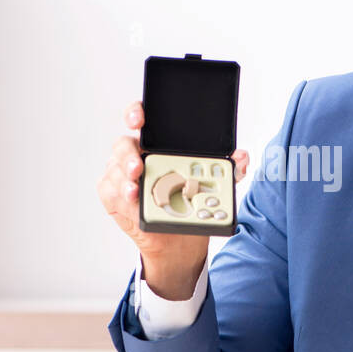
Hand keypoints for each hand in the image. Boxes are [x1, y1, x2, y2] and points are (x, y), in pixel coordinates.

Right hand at [97, 100, 249, 299]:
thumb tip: (242, 157)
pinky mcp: (114, 195)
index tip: (140, 119)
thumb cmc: (190, 202)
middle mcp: (136, 154)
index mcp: (156, 143)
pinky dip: (120, 197)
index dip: (136, 113)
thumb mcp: (214, 185)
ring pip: (115, 169)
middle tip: (139, 167)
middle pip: (122, 144)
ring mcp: (122, 174)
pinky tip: (132, 202)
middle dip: (128, 155)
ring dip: (125, 180)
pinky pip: (109, 191)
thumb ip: (229, 170)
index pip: (140, 118)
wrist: (179, 238)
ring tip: (137, 191)